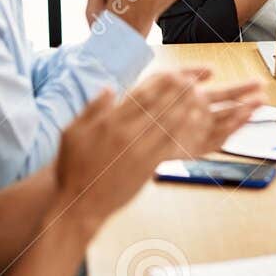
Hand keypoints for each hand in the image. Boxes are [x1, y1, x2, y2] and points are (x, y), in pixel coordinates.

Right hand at [53, 69, 263, 225]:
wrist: (79, 203)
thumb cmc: (73, 168)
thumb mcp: (73, 131)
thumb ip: (93, 108)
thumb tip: (110, 88)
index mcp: (110, 121)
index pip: (141, 93)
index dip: (162, 81)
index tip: (176, 72)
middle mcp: (126, 133)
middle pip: (159, 105)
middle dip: (179, 90)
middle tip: (196, 79)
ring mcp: (139, 150)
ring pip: (169, 124)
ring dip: (188, 108)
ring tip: (202, 96)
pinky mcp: (147, 167)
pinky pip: (172, 146)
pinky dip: (186, 133)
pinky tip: (197, 126)